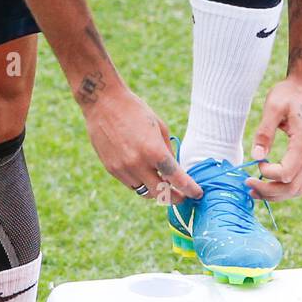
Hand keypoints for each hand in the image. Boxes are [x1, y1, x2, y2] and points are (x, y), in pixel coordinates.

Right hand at [81, 84, 202, 203]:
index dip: (190, 189)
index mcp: (154, 150)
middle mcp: (138, 163)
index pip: (177, 179)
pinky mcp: (111, 169)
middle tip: (182, 196)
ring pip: (144, 191)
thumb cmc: (135, 111)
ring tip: (161, 181)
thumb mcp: (159, 127)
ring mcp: (123, 169)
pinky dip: (141, 182)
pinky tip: (144, 172)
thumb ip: (167, 152)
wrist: (104, 103)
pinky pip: (131, 184)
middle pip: (161, 193)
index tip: (197, 193)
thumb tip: (173, 172)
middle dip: (174, 197)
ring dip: (155, 189)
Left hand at [246, 78, 301, 201]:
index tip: (257, 163)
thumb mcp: (273, 107)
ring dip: (276, 195)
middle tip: (248, 186)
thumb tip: (256, 156)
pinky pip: (300, 182)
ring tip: (255, 191)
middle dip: (269, 191)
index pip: (285, 173)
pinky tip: (269, 183)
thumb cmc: (289, 94)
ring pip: (298, 189)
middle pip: (292, 188)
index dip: (268, 174)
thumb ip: (264, 133)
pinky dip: (284, 189)